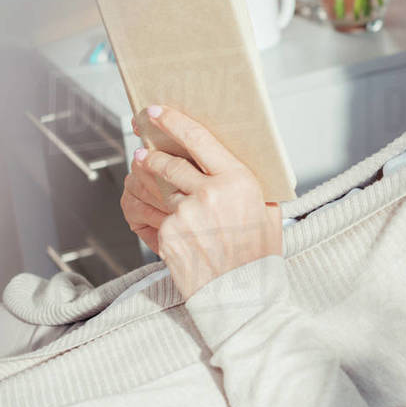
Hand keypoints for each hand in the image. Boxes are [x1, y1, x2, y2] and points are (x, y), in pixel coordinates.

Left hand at [127, 105, 282, 298]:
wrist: (243, 294)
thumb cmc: (258, 253)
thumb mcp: (267, 209)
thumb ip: (247, 185)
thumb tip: (226, 165)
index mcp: (237, 180)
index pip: (198, 139)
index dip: (172, 121)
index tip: (156, 112)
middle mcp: (208, 194)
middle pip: (167, 163)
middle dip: (150, 155)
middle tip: (143, 151)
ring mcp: (185, 217)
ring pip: (152, 189)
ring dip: (141, 179)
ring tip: (138, 174)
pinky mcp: (168, 238)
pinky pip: (149, 217)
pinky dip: (143, 211)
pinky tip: (142, 208)